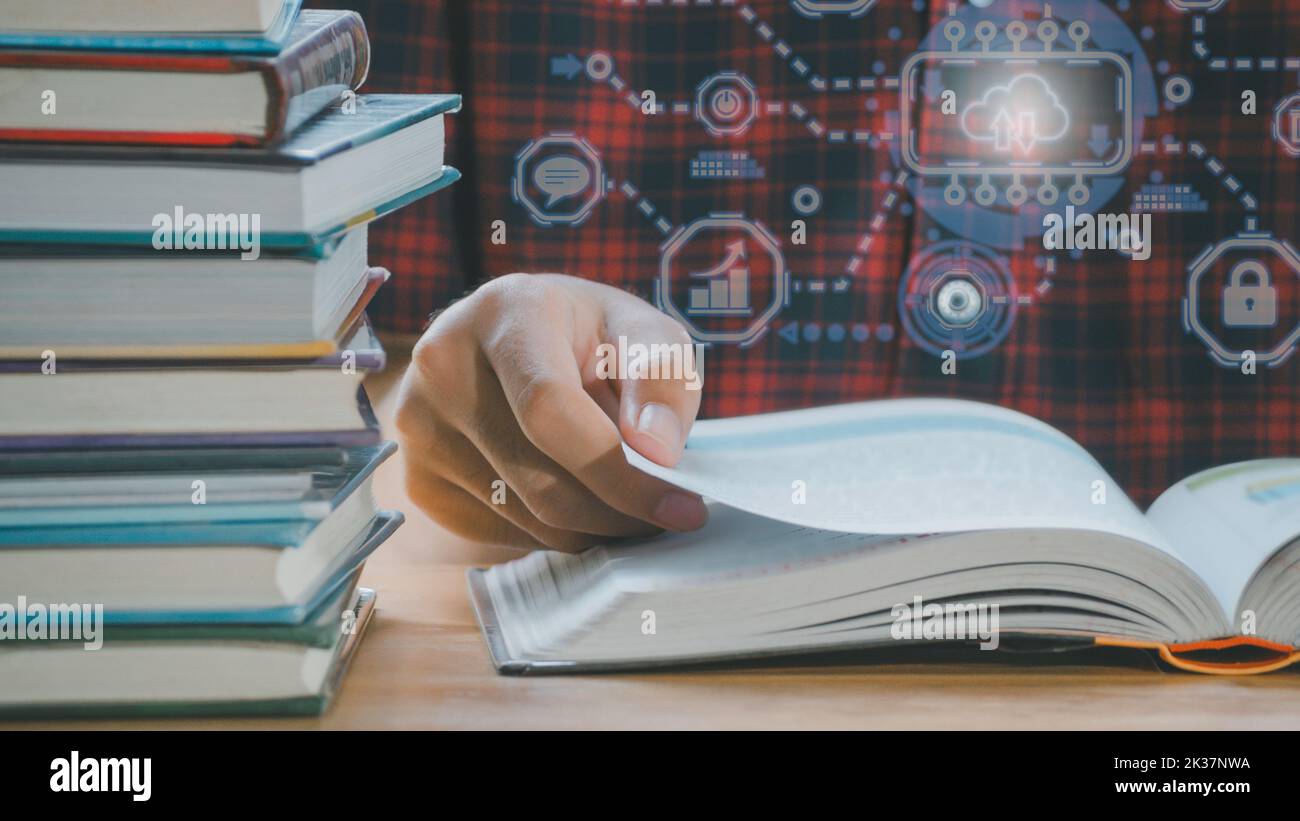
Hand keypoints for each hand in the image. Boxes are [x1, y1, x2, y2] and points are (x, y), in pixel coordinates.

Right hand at [395, 273, 708, 551]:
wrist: (516, 343)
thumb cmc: (589, 336)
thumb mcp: (642, 332)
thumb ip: (662, 378)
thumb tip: (656, 451)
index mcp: (505, 312)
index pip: (549, 410)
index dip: (619, 472)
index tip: (683, 508)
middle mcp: (443, 364)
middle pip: (539, 477)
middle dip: (619, 512)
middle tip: (671, 518)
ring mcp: (419, 426)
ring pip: (524, 515)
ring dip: (595, 528)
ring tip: (634, 508)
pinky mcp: (418, 476)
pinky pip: (501, 532)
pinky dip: (556, 533)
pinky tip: (583, 504)